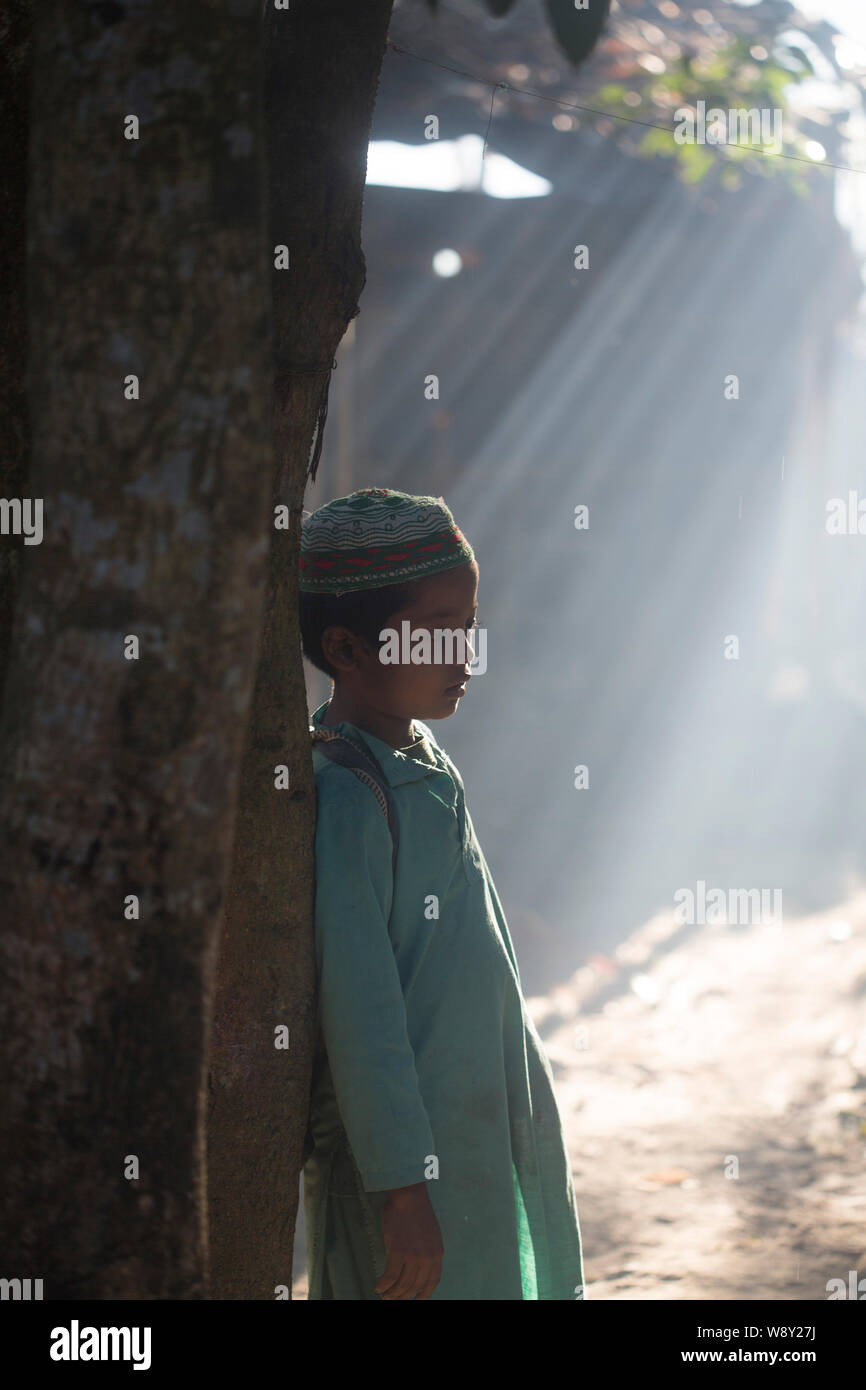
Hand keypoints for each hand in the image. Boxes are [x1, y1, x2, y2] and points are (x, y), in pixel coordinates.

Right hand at [375, 1182, 443, 1299]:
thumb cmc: (417, 1211)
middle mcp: (427, 1258)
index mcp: (437, 1254)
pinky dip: (383, 1285)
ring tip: (384, 1297)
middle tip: (393, 1300)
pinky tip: (378, 1287)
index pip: (432, 1282)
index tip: (416, 1300)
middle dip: (403, 1297)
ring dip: (392, 1294)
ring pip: (403, 1285)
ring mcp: (413, 1256)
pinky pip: (390, 1276)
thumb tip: (417, 1267)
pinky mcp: (398, 1252)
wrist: (410, 1197)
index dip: (424, 1294)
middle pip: (415, 1287)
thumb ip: (427, 1251)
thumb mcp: (431, 1234)